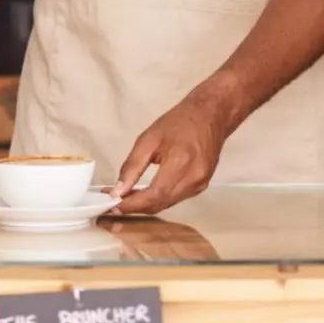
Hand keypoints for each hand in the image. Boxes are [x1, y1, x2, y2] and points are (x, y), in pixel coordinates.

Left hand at [110, 88, 236, 214]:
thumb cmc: (179, 122)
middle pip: (160, 203)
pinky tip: (147, 193)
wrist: (210, 115)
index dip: (132, 205)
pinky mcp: (202, 186)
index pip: (154, 195)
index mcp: (180, 163)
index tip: (113, 206)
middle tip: (115, 203)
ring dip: (147, 204)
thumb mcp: (148, 138)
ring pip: (168, 203)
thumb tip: (118, 190)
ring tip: (127, 198)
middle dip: (136, 207)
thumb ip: (132, 166)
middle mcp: (193, 179)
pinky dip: (160, 198)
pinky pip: (176, 198)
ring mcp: (200, 184)